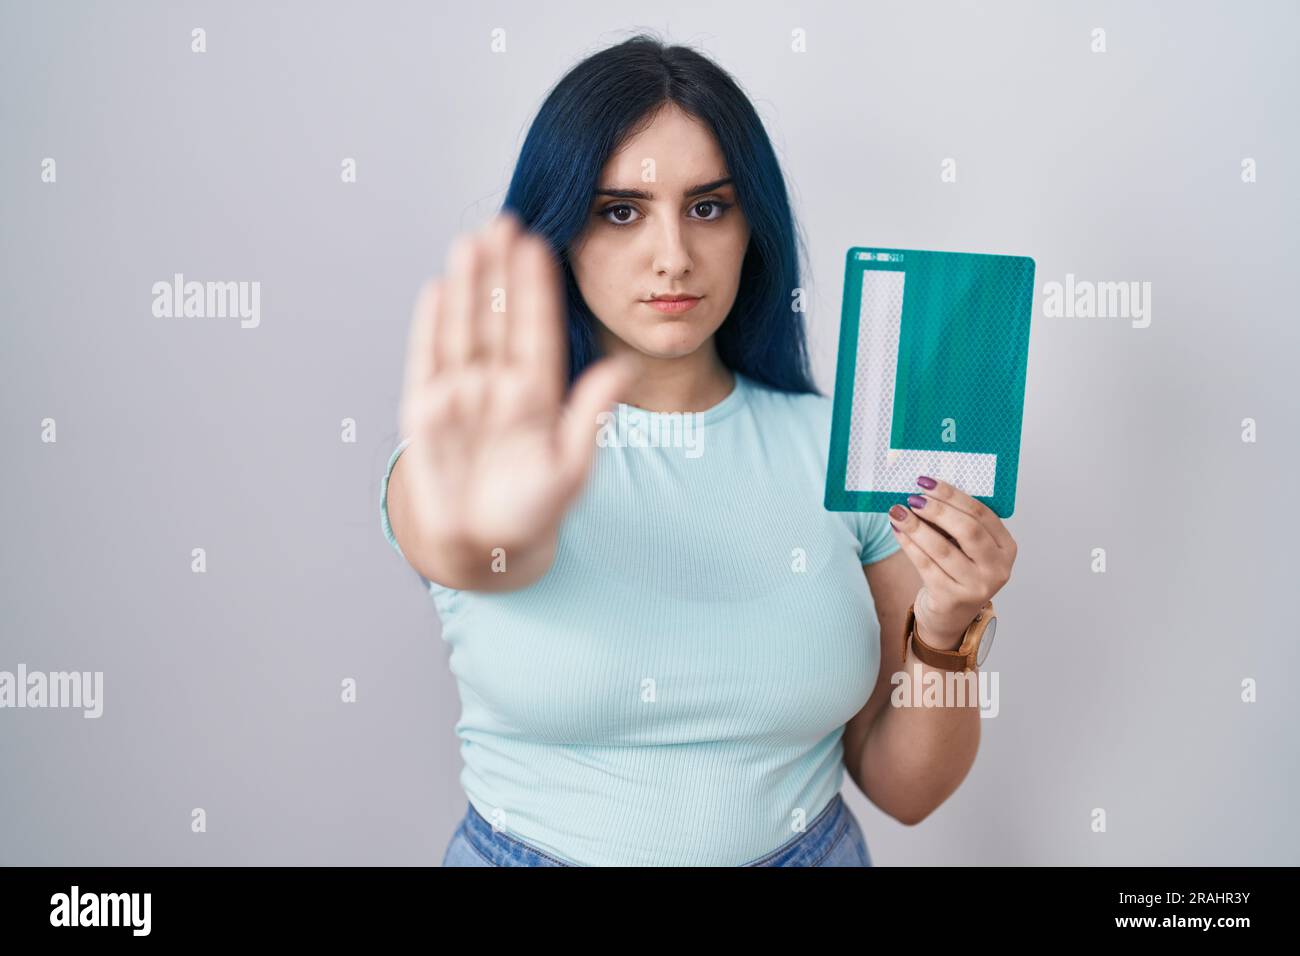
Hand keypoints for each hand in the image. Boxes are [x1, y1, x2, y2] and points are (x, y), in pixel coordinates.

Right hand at [398, 211, 637, 556]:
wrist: (485, 545)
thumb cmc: (534, 509)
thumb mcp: (570, 466)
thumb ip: (589, 415)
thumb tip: (622, 368)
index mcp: (538, 393)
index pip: (537, 329)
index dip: (537, 288)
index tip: (540, 245)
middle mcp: (499, 384)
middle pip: (500, 317)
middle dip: (502, 270)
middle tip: (505, 220)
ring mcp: (461, 394)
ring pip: (465, 327)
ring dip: (467, 286)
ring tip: (472, 241)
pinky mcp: (425, 410)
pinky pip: (428, 359)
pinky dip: (432, 326)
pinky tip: (438, 288)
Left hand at [888, 476, 1017, 647]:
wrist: (949, 617)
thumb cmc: (957, 571)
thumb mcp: (967, 548)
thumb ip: (956, 523)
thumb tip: (925, 491)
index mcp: (1006, 548)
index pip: (982, 514)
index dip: (953, 495)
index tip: (927, 483)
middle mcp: (997, 569)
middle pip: (967, 530)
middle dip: (937, 509)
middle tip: (913, 497)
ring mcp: (976, 587)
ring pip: (942, 548)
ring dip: (916, 526)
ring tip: (897, 511)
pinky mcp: (951, 599)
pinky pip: (925, 565)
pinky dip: (909, 544)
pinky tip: (897, 530)